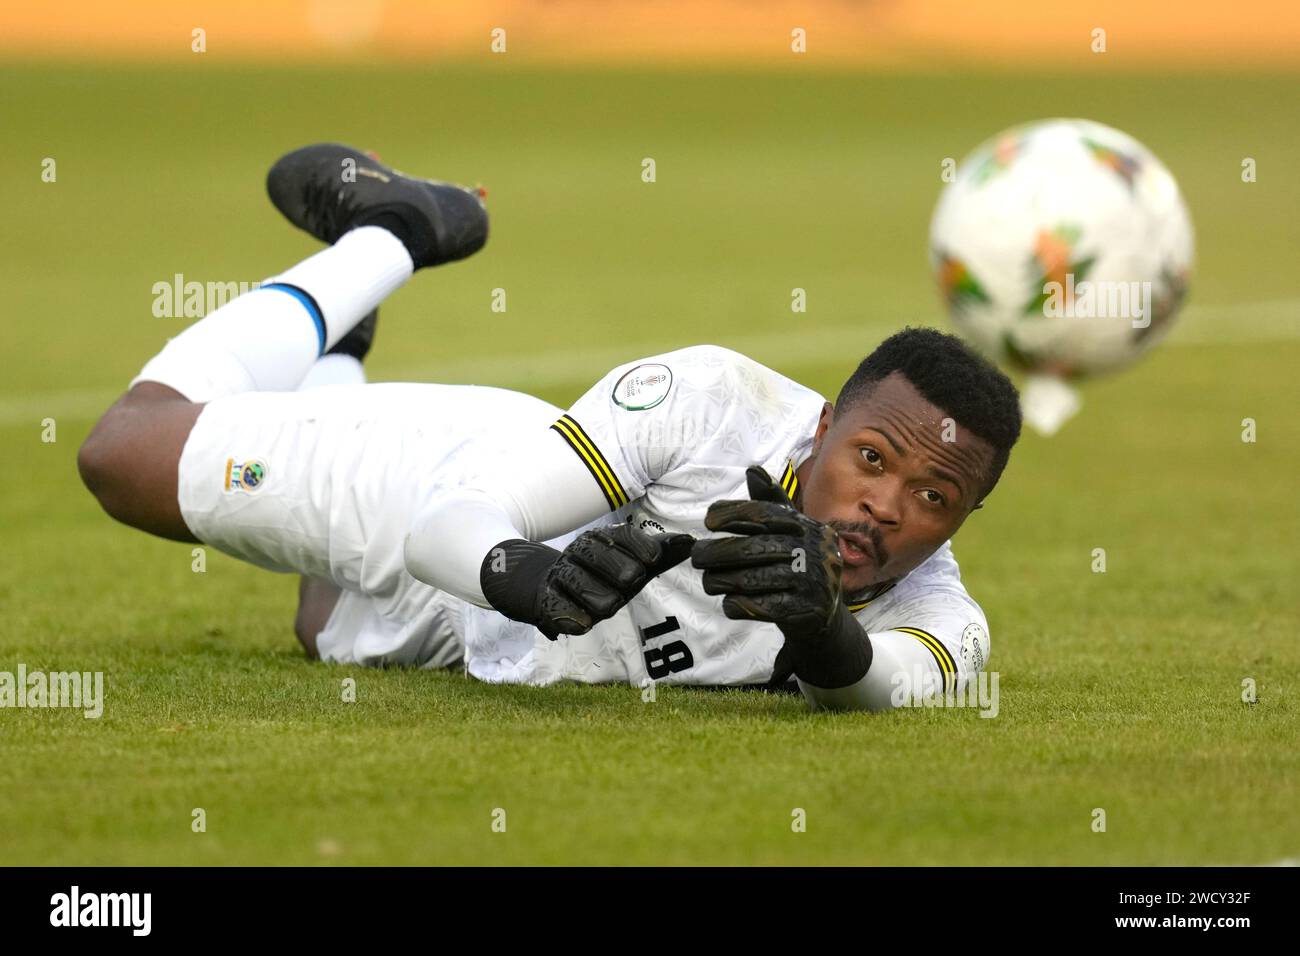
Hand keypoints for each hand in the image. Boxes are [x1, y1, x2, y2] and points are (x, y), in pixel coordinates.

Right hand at [481, 525, 693, 638]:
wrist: (546, 587)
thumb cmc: (601, 577)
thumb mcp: (631, 564)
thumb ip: (661, 554)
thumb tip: (691, 543)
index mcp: (600, 540)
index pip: (621, 536)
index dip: (639, 545)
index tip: (654, 560)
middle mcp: (577, 553)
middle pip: (599, 556)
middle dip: (619, 570)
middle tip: (632, 581)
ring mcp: (559, 576)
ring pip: (579, 582)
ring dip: (599, 597)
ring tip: (610, 604)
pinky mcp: (545, 602)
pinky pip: (557, 609)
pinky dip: (572, 617)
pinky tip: (585, 624)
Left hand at [690, 465, 843, 638]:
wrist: (824, 611)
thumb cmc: (797, 562)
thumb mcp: (788, 530)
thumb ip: (769, 502)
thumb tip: (752, 471)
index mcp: (806, 527)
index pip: (765, 514)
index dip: (734, 514)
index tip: (708, 520)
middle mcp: (813, 551)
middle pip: (754, 548)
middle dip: (718, 552)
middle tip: (696, 556)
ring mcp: (813, 582)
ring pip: (754, 580)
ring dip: (722, 581)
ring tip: (708, 581)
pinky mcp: (806, 611)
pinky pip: (762, 607)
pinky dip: (739, 604)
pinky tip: (727, 600)